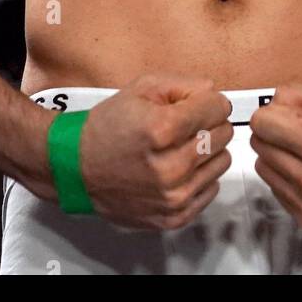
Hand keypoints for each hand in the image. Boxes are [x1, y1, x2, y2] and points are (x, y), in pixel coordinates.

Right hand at [76, 74, 233, 229]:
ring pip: (222, 161)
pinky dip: (200, 175)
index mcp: (163, 129)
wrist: (78, 168)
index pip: (219, 107)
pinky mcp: (175, 216)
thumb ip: (187, 85)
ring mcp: (174, 196)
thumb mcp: (143, 88)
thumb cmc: (109, 126)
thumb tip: (215, 95)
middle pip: (224, 134)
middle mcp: (172, 167)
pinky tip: (178, 168)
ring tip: (180, 147)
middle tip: (185, 125)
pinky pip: (212, 188)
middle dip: (208, 123)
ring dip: (207, 150)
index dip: (208, 100)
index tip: (195, 104)